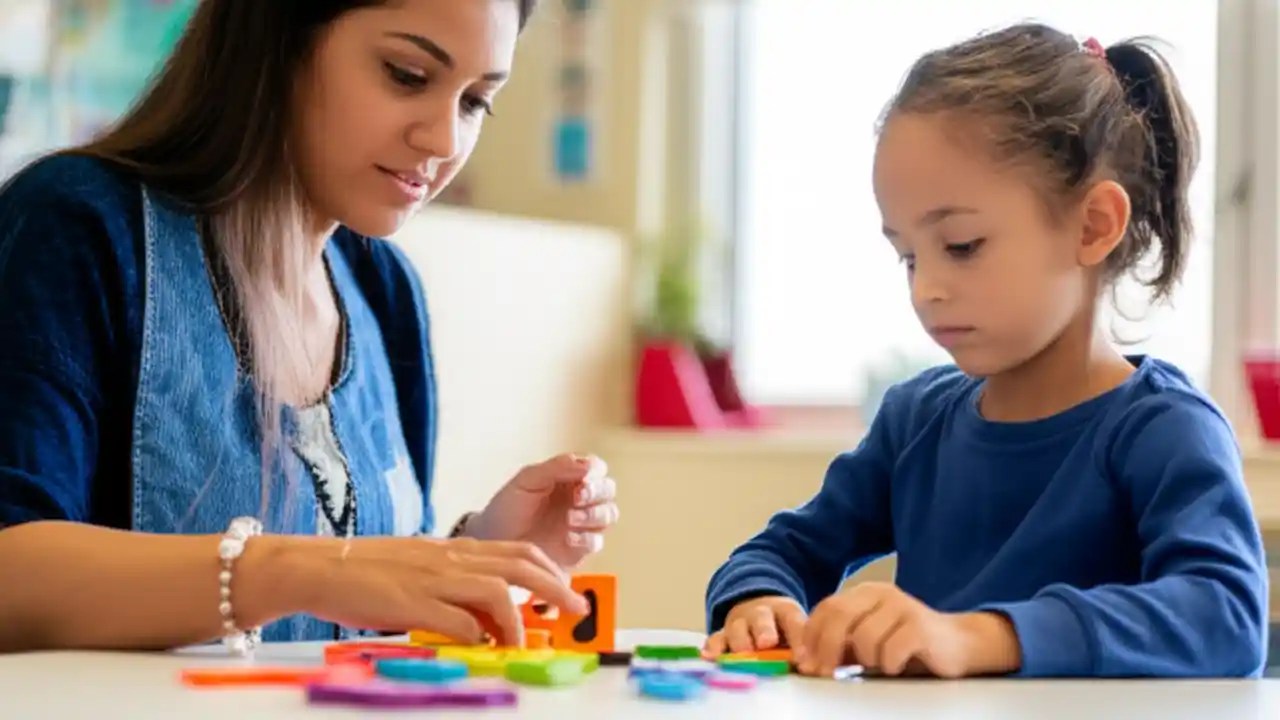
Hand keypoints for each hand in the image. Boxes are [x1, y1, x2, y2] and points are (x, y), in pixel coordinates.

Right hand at [296, 535, 589, 646]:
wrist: (319, 566)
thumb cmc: (367, 571)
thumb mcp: (421, 568)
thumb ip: (454, 585)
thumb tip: (485, 616)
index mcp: (454, 548)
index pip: (516, 550)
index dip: (549, 568)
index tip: (567, 588)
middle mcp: (450, 558)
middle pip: (518, 564)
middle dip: (555, 587)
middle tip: (576, 609)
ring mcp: (432, 579)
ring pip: (495, 590)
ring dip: (517, 619)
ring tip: (523, 643)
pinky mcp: (411, 603)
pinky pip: (457, 620)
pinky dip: (475, 635)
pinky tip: (479, 647)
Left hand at [465, 454, 617, 568]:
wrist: (491, 543)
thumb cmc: (506, 508)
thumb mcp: (527, 480)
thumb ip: (556, 468)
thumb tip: (586, 463)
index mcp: (568, 478)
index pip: (595, 468)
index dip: (595, 471)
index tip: (583, 477)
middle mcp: (579, 499)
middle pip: (607, 490)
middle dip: (598, 492)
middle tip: (579, 496)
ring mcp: (581, 524)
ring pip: (608, 514)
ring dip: (594, 514)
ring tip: (571, 519)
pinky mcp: (579, 548)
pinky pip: (597, 542)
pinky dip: (588, 538)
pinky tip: (569, 538)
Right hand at [704, 595, 807, 655]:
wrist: (758, 611)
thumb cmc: (781, 629)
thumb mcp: (796, 631)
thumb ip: (803, 648)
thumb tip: (811, 669)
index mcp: (784, 611)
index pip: (792, 619)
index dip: (797, 637)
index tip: (801, 656)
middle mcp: (759, 613)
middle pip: (760, 618)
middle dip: (764, 630)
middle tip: (767, 643)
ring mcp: (738, 623)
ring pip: (736, 628)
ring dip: (740, 642)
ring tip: (742, 654)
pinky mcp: (722, 635)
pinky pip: (715, 639)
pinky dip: (713, 648)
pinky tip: (711, 657)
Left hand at [796, 582, 1020, 677]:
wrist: (957, 644)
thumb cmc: (907, 644)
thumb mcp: (868, 639)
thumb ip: (840, 643)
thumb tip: (806, 660)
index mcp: (865, 593)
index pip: (826, 608)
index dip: (810, 637)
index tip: (804, 662)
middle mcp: (883, 594)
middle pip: (839, 616)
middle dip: (825, 649)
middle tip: (824, 674)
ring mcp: (903, 607)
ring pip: (864, 638)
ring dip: (866, 660)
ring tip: (880, 664)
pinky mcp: (921, 627)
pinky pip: (890, 651)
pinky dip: (888, 665)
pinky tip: (897, 665)